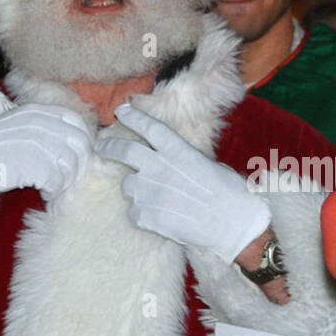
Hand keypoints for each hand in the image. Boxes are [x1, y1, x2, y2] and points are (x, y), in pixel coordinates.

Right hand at [0, 104, 92, 207]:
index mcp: (36, 111)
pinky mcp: (28, 163)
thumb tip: (77, 146)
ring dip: (66, 180)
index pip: (76, 121)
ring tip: (52, 186)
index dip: (83, 141)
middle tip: (68, 178)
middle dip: (79, 165)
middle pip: (79, 144)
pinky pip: (56, 179)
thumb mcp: (19, 128)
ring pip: (70, 163)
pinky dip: (54, 189)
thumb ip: (46, 131)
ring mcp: (33, 141)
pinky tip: (44, 191)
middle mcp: (37, 122)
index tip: (78, 158)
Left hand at [95, 103, 269, 264]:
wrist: (233, 223)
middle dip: (109, 146)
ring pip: (128, 186)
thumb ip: (182, 158)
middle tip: (102, 147)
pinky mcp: (147, 215)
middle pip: (125, 150)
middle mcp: (160, 167)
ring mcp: (151, 192)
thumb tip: (168, 160)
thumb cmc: (229, 193)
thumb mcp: (208, 164)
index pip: (148, 127)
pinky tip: (159, 218)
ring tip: (153, 197)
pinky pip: (134, 212)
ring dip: (135, 189)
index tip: (121, 111)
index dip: (132, 117)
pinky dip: (142, 214)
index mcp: (178, 150)